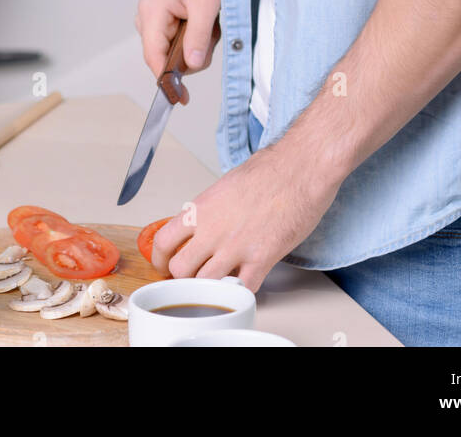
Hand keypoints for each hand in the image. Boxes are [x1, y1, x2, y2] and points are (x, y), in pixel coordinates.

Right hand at [135, 0, 220, 102]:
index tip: (181, 98)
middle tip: (211, 31)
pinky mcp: (166, 16)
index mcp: (152, 12)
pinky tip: (206, 17)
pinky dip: (198, 33)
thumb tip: (190, 66)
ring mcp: (155, 17)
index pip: (153, 58)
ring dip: (198, 41)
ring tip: (210, 18)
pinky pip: (181, 38)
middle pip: (166, 56)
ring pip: (176, 49)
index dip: (167, 80)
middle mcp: (147, 16)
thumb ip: (198, 36)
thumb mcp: (207, 1)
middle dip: (192, 52)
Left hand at [150, 138, 337, 291]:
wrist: (300, 168)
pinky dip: (241, 291)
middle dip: (184, 277)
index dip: (160, 259)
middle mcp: (213, 229)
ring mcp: (236, 247)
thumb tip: (206, 224)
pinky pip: (241, 289)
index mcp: (201, 208)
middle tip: (193, 277)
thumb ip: (211, 209)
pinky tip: (245, 282)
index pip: (164, 241)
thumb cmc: (271, 169)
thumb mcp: (227, 184)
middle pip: (180, 270)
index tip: (165, 264)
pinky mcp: (261, 259)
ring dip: (211, 287)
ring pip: (206, 285)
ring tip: (219, 282)